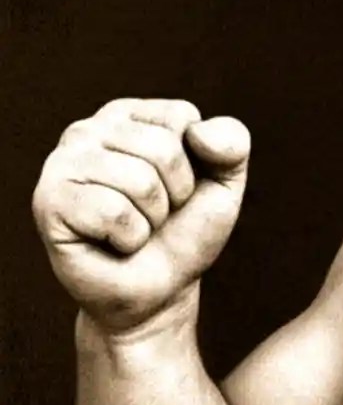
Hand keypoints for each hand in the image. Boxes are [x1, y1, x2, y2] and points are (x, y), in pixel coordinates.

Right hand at [32, 98, 250, 332]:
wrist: (161, 290)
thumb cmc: (186, 231)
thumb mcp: (225, 182)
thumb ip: (231, 143)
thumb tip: (198, 133)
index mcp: (127, 114)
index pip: (181, 117)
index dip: (195, 163)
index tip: (179, 187)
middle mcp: (86, 130)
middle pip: (162, 149)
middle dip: (175, 193)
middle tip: (157, 215)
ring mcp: (60, 164)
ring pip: (139, 181)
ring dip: (152, 217)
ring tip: (135, 228)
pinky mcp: (49, 203)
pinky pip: (112, 212)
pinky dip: (129, 237)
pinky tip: (114, 243)